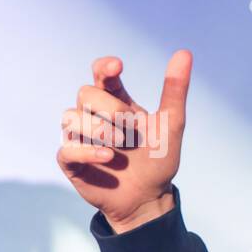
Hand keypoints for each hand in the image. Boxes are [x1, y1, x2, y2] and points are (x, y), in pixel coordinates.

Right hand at [58, 50, 191, 232]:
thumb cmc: (158, 159)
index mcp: (115, 103)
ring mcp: (80, 137)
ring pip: (70, 117)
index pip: (100, 74)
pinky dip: (88, 151)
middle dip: (109, 108)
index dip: (104, 67)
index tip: (117, 66)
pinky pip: (67, 148)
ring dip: (98, 129)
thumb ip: (174, 90)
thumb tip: (185, 52)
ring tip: (120, 146)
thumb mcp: (171, 124)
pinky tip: (110, 157)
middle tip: (130, 128)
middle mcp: (94, 116)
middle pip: (85, 93)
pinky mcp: (72, 161)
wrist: (150, 198)